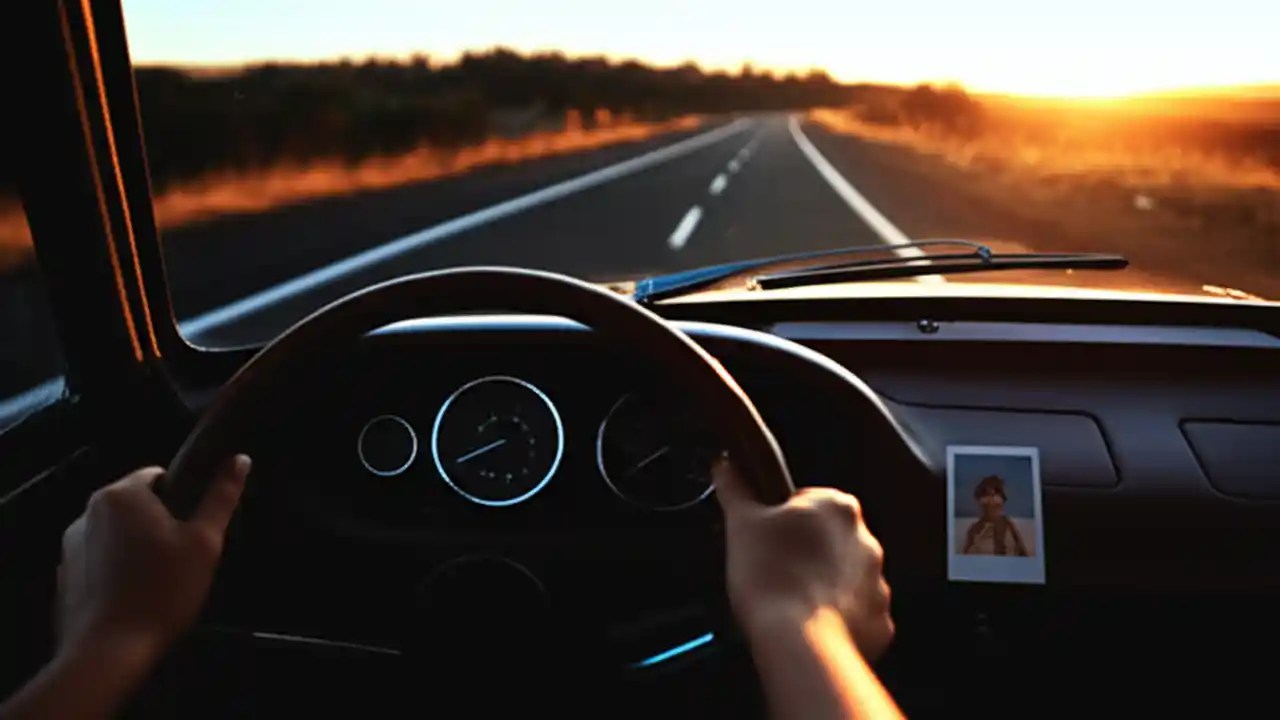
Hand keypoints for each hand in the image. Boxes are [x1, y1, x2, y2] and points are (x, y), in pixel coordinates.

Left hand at [56, 455, 251, 658]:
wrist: (109, 651)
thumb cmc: (163, 590)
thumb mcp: (204, 541)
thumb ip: (221, 496)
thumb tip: (240, 458)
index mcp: (122, 494)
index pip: (159, 475)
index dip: (183, 498)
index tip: (194, 530)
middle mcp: (88, 510)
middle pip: (136, 504)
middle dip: (159, 523)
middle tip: (182, 559)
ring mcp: (70, 543)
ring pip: (118, 532)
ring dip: (136, 544)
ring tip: (158, 581)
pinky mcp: (64, 573)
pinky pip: (99, 558)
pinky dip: (116, 568)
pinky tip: (132, 595)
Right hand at [713, 458, 893, 661]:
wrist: (797, 641)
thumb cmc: (770, 577)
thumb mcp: (741, 523)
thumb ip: (735, 487)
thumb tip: (726, 465)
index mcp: (836, 506)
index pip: (809, 501)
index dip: (782, 519)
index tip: (767, 537)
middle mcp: (866, 540)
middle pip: (829, 539)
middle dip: (805, 552)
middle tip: (773, 569)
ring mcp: (877, 582)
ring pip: (844, 577)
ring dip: (822, 585)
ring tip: (789, 600)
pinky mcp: (878, 620)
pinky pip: (856, 614)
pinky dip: (836, 619)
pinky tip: (809, 624)